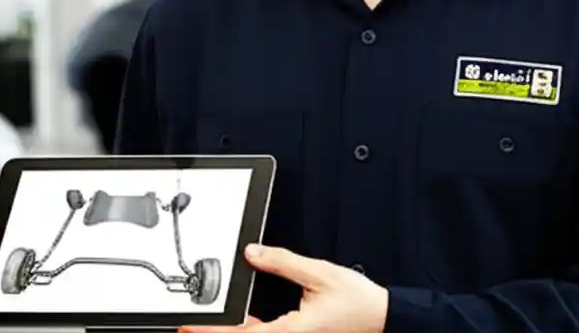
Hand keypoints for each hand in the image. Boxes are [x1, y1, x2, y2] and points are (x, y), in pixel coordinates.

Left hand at [179, 244, 387, 332]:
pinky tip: (246, 321)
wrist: (385, 317)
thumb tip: (252, 254)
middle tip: (193, 327)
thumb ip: (282, 263)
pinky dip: (253, 329)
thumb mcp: (319, 274)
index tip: (192, 328)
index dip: (214, 332)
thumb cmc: (360, 303)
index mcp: (293, 331)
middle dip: (220, 332)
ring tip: (212, 323)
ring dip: (237, 330)